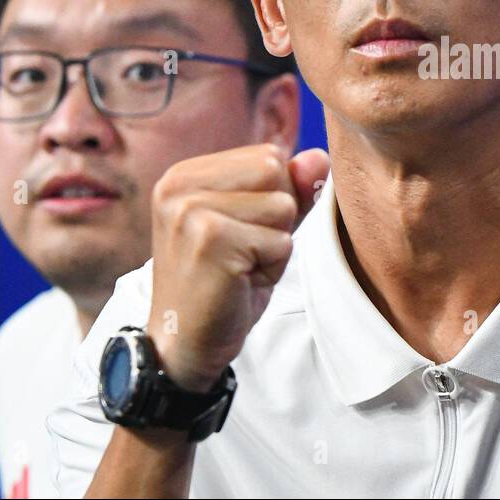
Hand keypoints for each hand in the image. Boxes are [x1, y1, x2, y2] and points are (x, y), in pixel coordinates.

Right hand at [145, 145, 329, 391]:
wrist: (185, 344)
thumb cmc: (222, 283)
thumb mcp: (259, 227)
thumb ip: (290, 190)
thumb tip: (319, 157)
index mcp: (185, 174)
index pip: (269, 156)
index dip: (274, 198)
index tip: (239, 235)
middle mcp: (179, 184)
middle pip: (277, 172)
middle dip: (277, 219)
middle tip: (242, 254)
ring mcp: (191, 210)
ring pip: (283, 207)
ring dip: (275, 246)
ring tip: (240, 268)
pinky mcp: (210, 240)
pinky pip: (281, 241)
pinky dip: (272, 268)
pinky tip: (239, 282)